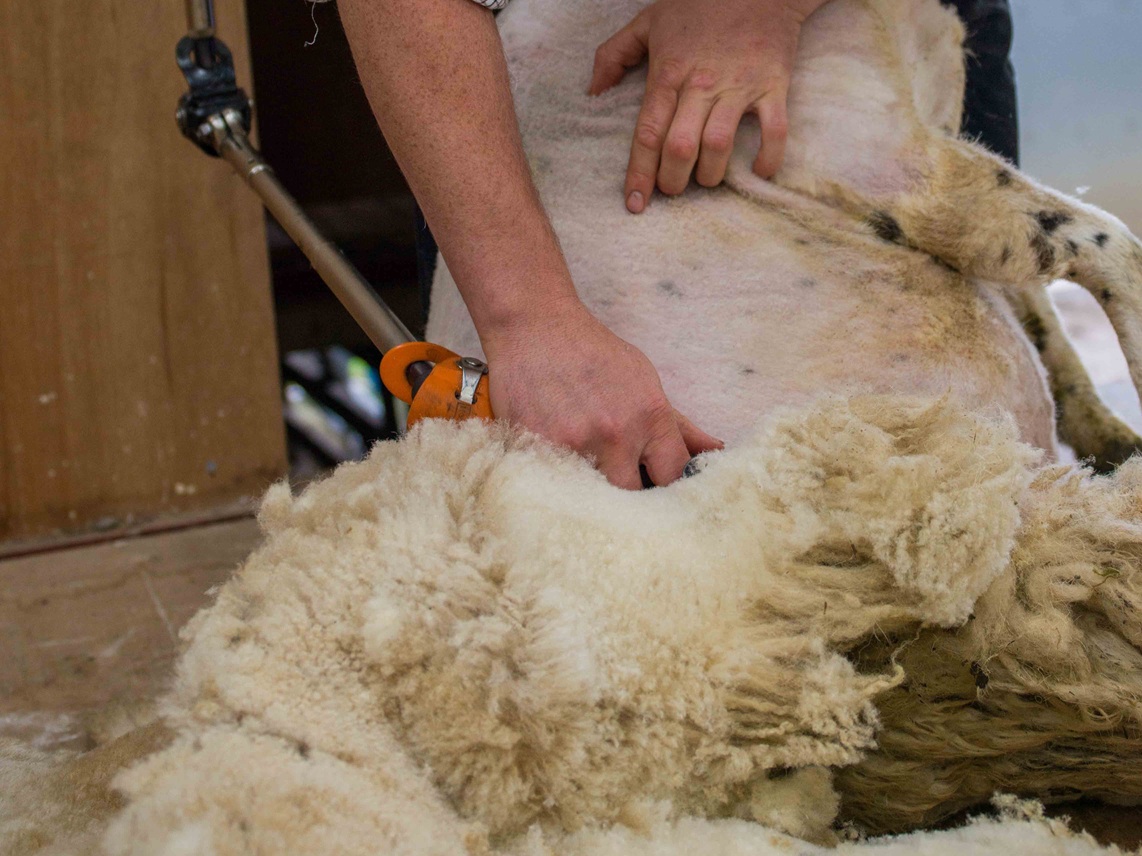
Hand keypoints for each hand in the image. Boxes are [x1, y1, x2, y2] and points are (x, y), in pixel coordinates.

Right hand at [482, 299, 722, 488]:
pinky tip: (555, 469)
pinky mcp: (534, 449)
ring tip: (585, 477)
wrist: (534, 326)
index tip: (656, 490)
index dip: (667, 489)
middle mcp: (616, 433)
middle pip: (633, 498)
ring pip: (593, 499)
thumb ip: (678, 425)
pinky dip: (557, 486)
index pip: (674, 476)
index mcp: (650, 416)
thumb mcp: (644, 380)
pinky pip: (554, 488)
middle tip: (618, 491)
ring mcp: (574, 444)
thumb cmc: (592, 354)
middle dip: (628, 497)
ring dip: (591, 494)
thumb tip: (714, 451)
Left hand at [589, 0, 824, 212]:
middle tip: (672, 188)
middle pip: (680, 148)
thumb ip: (613, 55)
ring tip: (705, 179)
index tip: (635, 203)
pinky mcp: (774, 85)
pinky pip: (774, 130)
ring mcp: (739, 86)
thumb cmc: (698, 4)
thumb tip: (593, 92)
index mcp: (669, 73)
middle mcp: (702, 84)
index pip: (648, 134)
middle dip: (672, 181)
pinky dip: (768, 158)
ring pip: (719, 146)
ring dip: (710, 175)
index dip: (639, 174)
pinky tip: (757, 172)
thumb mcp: (647, 21)